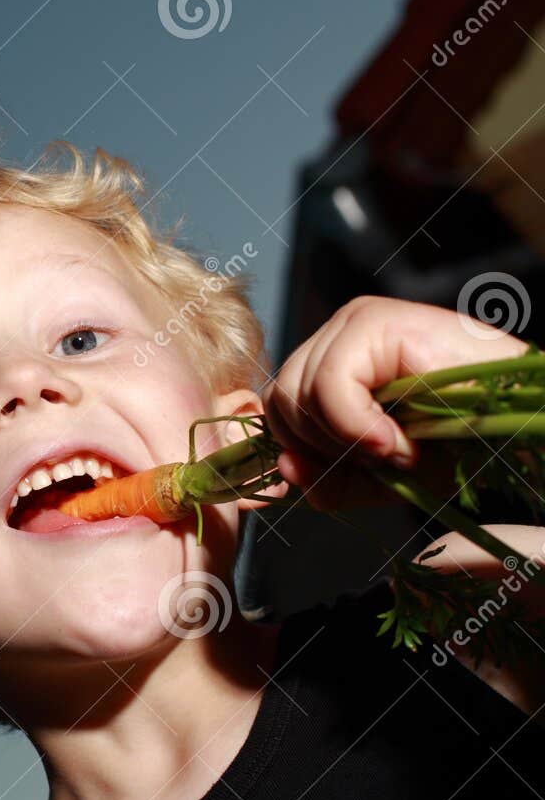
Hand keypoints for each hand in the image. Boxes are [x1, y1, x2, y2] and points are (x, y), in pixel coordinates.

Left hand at [263, 296, 528, 509]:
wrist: (523, 426)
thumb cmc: (462, 445)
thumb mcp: (380, 477)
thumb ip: (326, 478)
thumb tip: (283, 466)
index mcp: (333, 359)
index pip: (278, 409)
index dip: (306, 452)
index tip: (361, 466)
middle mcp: (339, 332)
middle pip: (280, 402)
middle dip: (324, 449)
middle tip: (382, 458)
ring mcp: (357, 321)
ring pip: (297, 395)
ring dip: (345, 441)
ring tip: (398, 447)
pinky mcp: (379, 322)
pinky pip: (330, 386)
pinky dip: (355, 428)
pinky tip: (394, 440)